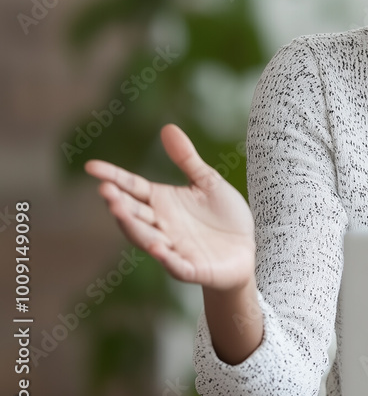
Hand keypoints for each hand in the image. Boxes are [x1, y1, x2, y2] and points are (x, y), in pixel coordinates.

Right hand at [85, 124, 255, 292]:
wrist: (247, 248)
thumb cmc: (225, 215)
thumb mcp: (208, 182)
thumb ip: (187, 159)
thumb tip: (167, 127)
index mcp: (163, 202)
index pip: (133, 188)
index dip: (113, 177)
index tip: (91, 166)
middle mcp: (162, 225)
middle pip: (134, 214)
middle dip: (119, 204)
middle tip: (105, 191)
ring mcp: (174, 247)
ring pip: (146, 238)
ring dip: (133, 227)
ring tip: (119, 212)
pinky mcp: (191, 268)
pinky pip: (175, 264)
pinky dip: (166, 258)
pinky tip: (158, 248)